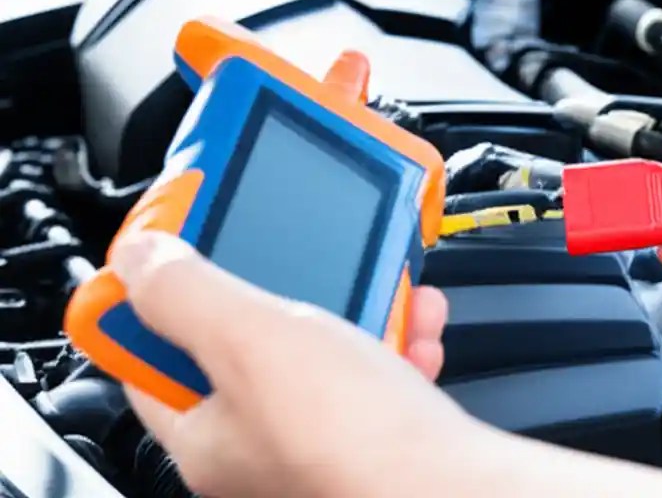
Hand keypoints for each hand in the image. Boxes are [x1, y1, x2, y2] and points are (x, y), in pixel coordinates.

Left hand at [111, 231, 482, 497]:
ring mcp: (325, 450)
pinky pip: (380, 379)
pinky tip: (416, 322)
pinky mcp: (382, 445)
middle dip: (285, 297)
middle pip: (250, 356)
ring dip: (356, 312)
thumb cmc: (354, 439)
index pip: (153, 364)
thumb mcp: (250, 338)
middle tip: (296, 263)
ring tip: (378, 285)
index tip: (178, 256)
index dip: (160, 304)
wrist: (455, 489)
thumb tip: (137, 258)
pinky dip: (400, 341)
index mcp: (206, 439)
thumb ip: (184, 292)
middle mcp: (261, 454)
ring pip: (324, 362)